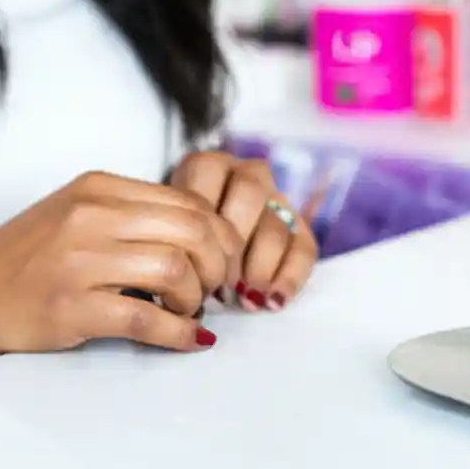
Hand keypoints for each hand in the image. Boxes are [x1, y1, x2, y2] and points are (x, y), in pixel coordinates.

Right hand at [0, 171, 232, 357]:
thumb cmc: (28, 258)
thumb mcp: (79, 213)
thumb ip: (135, 213)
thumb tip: (208, 236)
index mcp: (99, 187)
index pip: (190, 201)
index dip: (220, 236)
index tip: (223, 262)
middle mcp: (90, 216)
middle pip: (194, 232)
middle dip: (217, 266)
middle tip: (214, 290)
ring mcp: (78, 262)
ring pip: (175, 272)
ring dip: (196, 299)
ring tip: (187, 311)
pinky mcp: (70, 308)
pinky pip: (146, 320)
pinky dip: (177, 333)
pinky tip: (185, 339)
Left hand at [171, 151, 316, 311]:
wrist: (198, 253)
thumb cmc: (176, 242)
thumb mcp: (165, 229)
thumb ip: (170, 235)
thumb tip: (177, 272)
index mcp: (209, 166)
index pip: (207, 173)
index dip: (198, 214)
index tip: (188, 257)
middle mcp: (248, 175)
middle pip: (251, 192)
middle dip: (234, 242)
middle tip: (219, 282)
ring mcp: (277, 200)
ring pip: (277, 224)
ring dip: (260, 266)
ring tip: (244, 299)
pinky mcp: (300, 229)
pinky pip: (305, 249)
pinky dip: (290, 278)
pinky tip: (273, 302)